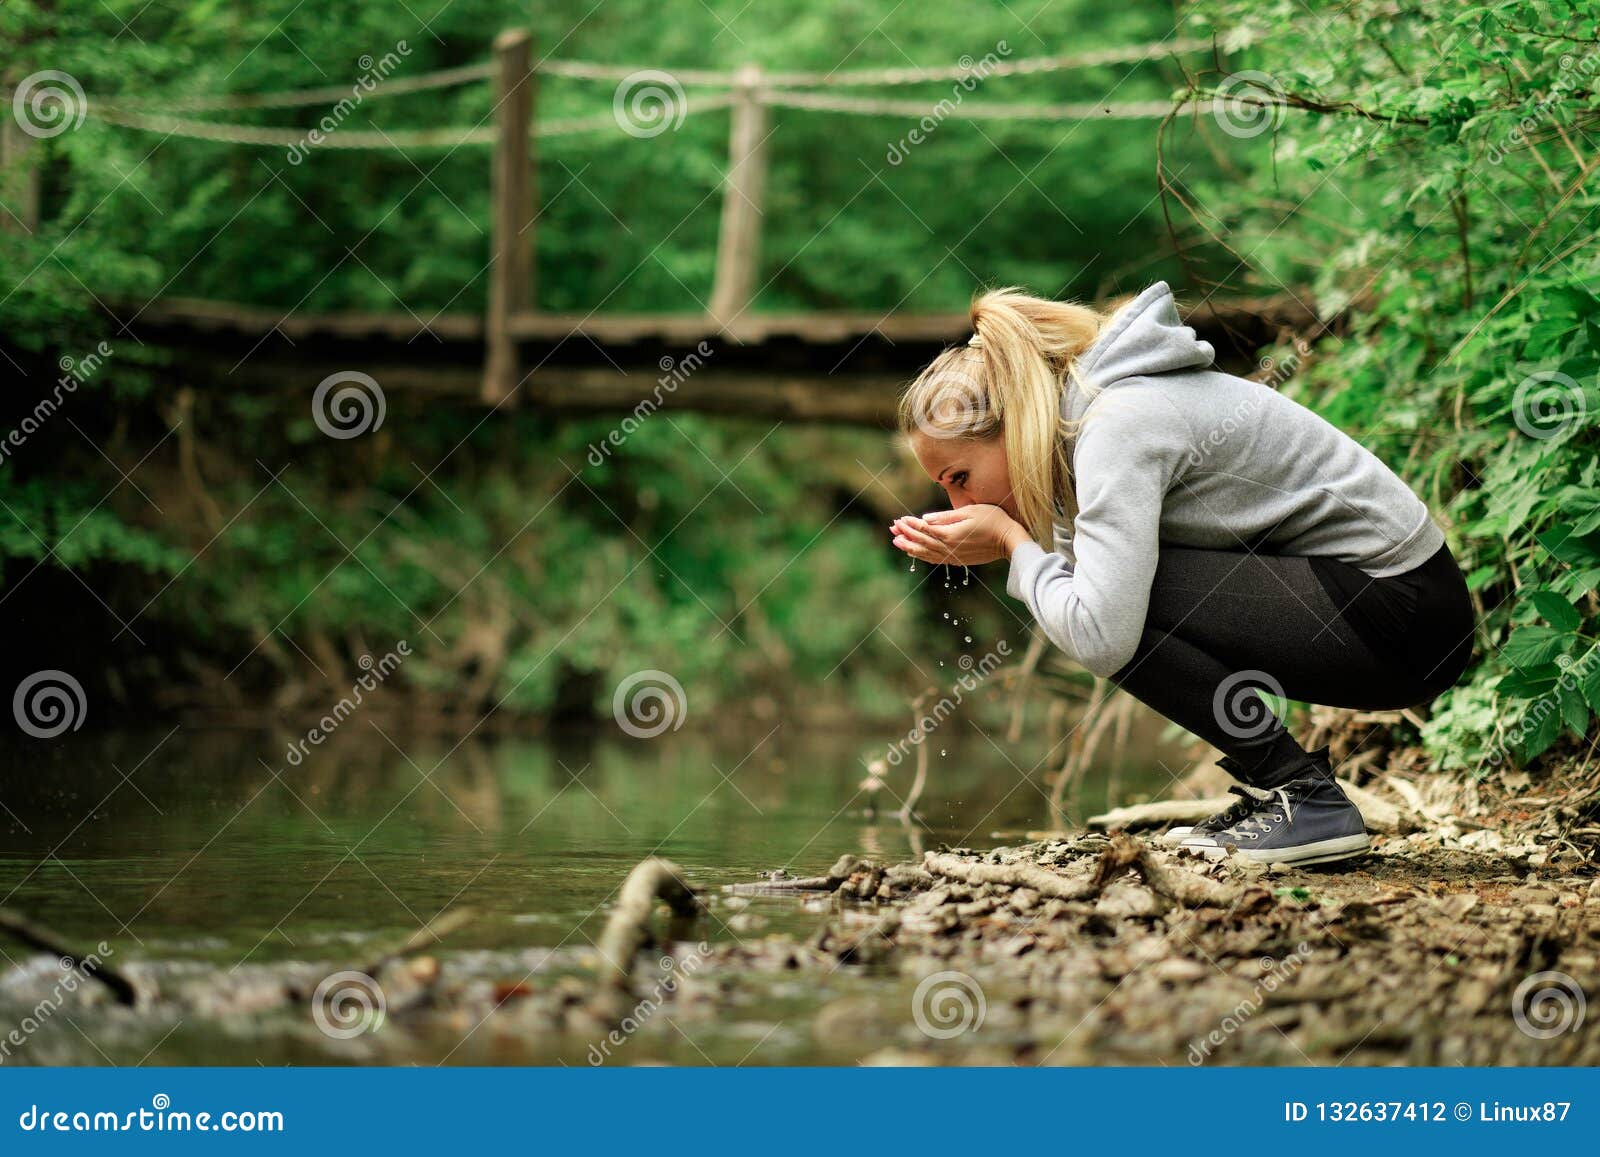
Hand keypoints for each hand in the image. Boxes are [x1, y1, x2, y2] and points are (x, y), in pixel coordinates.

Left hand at [891, 505, 1030, 565]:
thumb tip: (925, 519)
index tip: (899, 519)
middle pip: (921, 542)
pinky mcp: (958, 560)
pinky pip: (935, 559)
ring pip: (926, 552)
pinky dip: (922, 555)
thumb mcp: (969, 512)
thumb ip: (945, 517)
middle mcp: (949, 547)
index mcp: (950, 534)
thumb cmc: (993, 520)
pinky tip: (914, 552)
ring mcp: (953, 556)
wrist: (1009, 541)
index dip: (910, 524)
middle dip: (905, 534)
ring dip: (910, 547)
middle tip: (892, 529)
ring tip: (897, 541)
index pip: (924, 529)